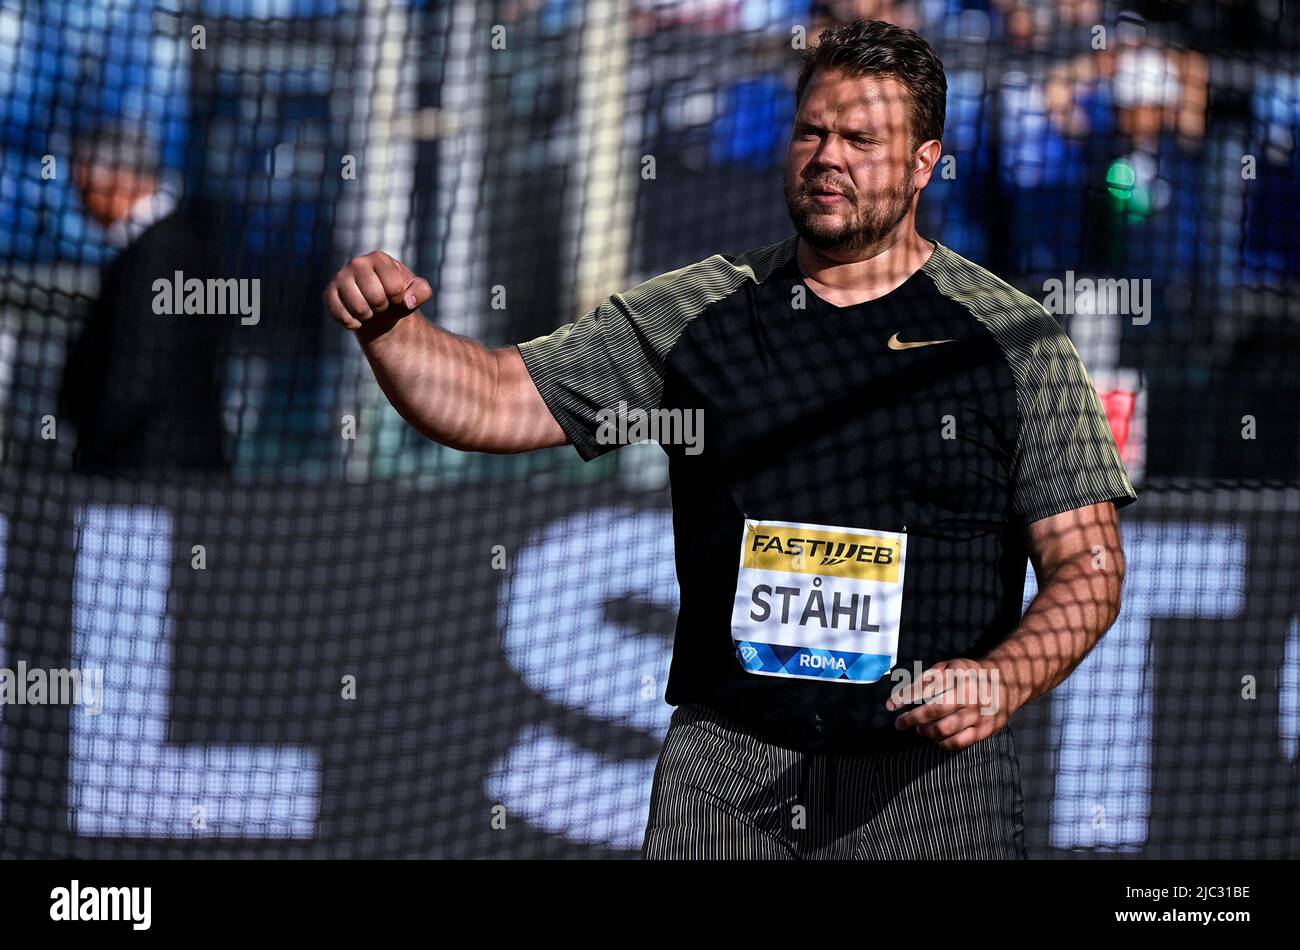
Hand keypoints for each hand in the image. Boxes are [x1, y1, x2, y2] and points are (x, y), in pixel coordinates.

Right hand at [324, 251, 432, 330]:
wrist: (379, 307)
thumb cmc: (399, 296)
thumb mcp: (418, 291)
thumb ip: (422, 291)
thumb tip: (408, 300)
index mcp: (379, 258)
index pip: (394, 287)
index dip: (399, 298)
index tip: (396, 296)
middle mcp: (357, 263)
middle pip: (376, 298)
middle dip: (383, 308)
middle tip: (382, 304)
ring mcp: (340, 277)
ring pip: (358, 308)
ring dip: (368, 316)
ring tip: (370, 309)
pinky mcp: (329, 293)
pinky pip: (341, 315)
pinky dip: (353, 323)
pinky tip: (357, 317)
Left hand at [885, 657, 1027, 750]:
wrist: (1007, 683)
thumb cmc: (969, 675)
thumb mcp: (950, 666)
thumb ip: (928, 677)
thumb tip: (902, 694)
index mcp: (957, 675)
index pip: (925, 688)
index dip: (904, 697)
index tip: (889, 706)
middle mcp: (968, 694)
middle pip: (934, 710)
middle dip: (911, 719)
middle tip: (899, 724)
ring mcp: (978, 713)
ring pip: (944, 729)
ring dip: (926, 731)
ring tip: (920, 729)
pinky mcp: (984, 730)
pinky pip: (958, 742)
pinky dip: (942, 743)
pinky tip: (937, 738)